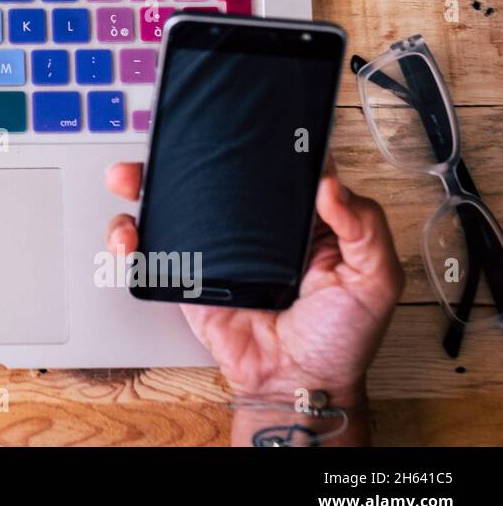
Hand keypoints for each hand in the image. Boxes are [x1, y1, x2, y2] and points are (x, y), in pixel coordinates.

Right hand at [104, 161, 402, 407]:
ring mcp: (215, 247)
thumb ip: (365, 228)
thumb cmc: (340, 337)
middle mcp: (252, 225)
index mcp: (298, 215)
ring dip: (142, 185)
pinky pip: (152, 249)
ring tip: (129, 180)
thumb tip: (331, 184)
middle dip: (176, 152)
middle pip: (208, 174)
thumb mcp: (374, 278)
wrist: (295, 384)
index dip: (248, 138)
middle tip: (162, 144)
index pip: (270, 164)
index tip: (229, 121)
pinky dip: (130, 238)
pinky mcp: (187, 274)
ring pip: (171, 203)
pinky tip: (131, 237)